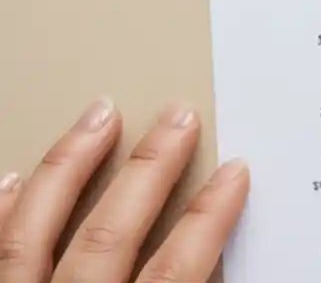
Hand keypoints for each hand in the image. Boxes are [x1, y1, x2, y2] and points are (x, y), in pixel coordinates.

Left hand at [0, 99, 248, 282]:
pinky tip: (16, 178)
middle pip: (110, 235)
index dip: (208, 218)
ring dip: (71, 167)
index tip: (234, 174)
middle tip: (178, 120)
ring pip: (34, 233)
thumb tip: (228, 268)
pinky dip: (4, 211)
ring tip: (100, 117)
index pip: (175, 269)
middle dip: (149, 170)